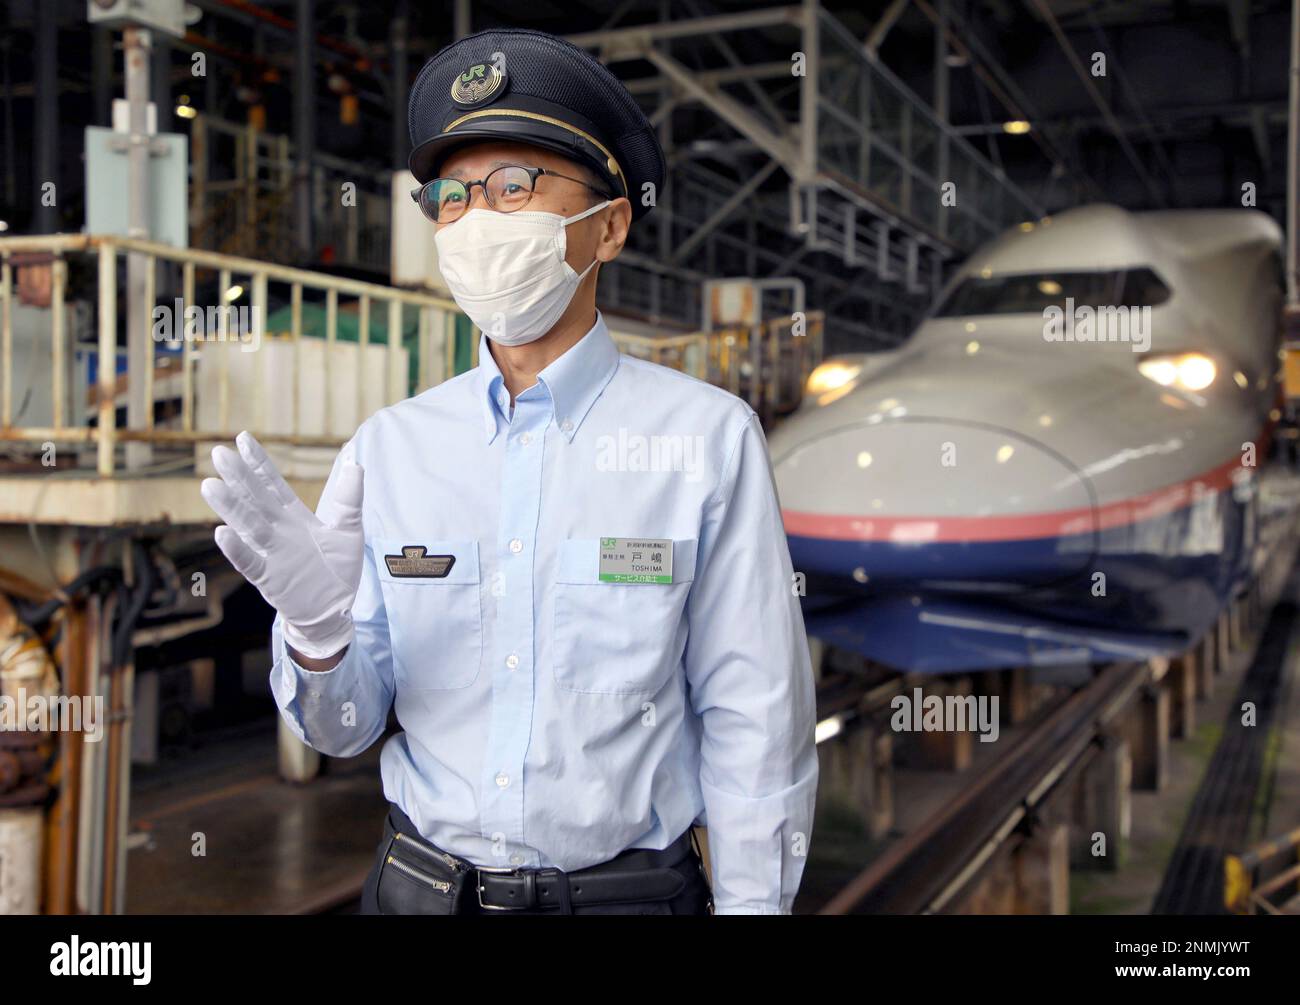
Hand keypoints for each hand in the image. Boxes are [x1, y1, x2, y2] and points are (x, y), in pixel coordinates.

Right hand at [201, 431, 364, 659]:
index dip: (258, 462)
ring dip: (230, 507)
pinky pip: (250, 562)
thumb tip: (356, 464)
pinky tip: (221, 533)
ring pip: (247, 526)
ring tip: (210, 485)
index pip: (272, 484)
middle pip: (254, 499)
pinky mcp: (270, 579)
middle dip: (238, 477)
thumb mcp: (348, 530)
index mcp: (293, 517)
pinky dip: (237, 549)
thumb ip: (349, 499)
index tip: (242, 438)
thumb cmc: (337, 570)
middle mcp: (277, 532)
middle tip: (219, 452)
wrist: (334, 610)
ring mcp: (271, 554)